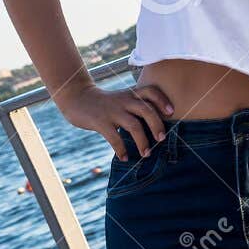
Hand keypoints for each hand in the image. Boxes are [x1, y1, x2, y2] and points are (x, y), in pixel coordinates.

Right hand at [57, 82, 172, 159]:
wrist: (77, 97)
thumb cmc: (105, 102)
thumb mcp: (122, 98)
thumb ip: (136, 107)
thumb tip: (156, 127)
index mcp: (131, 94)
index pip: (151, 91)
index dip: (163, 101)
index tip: (171, 113)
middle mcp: (124, 101)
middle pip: (147, 110)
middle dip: (157, 125)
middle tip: (161, 139)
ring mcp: (112, 111)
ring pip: (134, 125)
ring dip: (142, 142)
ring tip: (146, 154)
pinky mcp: (100, 122)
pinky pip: (114, 138)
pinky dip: (121, 149)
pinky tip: (124, 157)